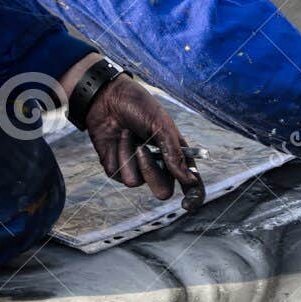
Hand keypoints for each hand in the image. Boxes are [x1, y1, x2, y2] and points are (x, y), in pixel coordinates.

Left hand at [85, 75, 205, 211]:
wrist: (107, 97)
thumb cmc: (138, 106)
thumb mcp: (160, 124)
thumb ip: (174, 153)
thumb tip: (188, 180)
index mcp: (176, 153)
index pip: (191, 182)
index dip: (193, 196)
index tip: (187, 204)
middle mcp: (158, 164)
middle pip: (162, 191)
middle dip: (152, 172)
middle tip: (143, 149)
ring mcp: (137, 168)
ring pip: (136, 183)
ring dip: (130, 155)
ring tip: (127, 134)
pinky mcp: (117, 169)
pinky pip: (119, 175)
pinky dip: (118, 153)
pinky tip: (116, 137)